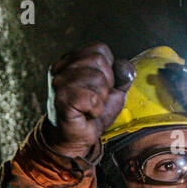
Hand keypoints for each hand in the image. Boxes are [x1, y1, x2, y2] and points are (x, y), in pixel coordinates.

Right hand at [45, 42, 134, 158]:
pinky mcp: (62, 100)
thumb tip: (126, 67)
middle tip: (95, 99)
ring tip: (90, 107)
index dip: (108, 69)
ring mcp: (59, 83)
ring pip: (97, 78)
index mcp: (71, 60)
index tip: (100, 86)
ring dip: (101, 98)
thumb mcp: (113, 91)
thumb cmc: (90, 113)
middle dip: (106, 83)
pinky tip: (87, 114)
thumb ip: (122, 76)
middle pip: (98, 60)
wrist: (75, 138)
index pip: (99, 49)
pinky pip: (92, 98)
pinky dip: (96, 110)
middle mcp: (61, 67)